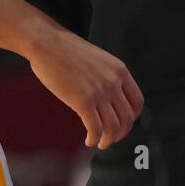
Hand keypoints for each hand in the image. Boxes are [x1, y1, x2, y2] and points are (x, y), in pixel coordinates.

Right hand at [27, 27, 143, 149]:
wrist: (47, 43)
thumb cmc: (66, 49)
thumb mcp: (98, 59)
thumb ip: (107, 76)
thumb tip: (108, 97)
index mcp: (119, 70)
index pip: (137, 101)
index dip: (132, 118)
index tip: (124, 124)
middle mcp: (114, 82)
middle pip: (127, 118)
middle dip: (121, 133)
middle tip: (111, 138)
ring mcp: (100, 92)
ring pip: (113, 127)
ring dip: (108, 139)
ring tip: (100, 142)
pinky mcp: (83, 101)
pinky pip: (95, 128)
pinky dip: (94, 139)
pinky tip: (89, 140)